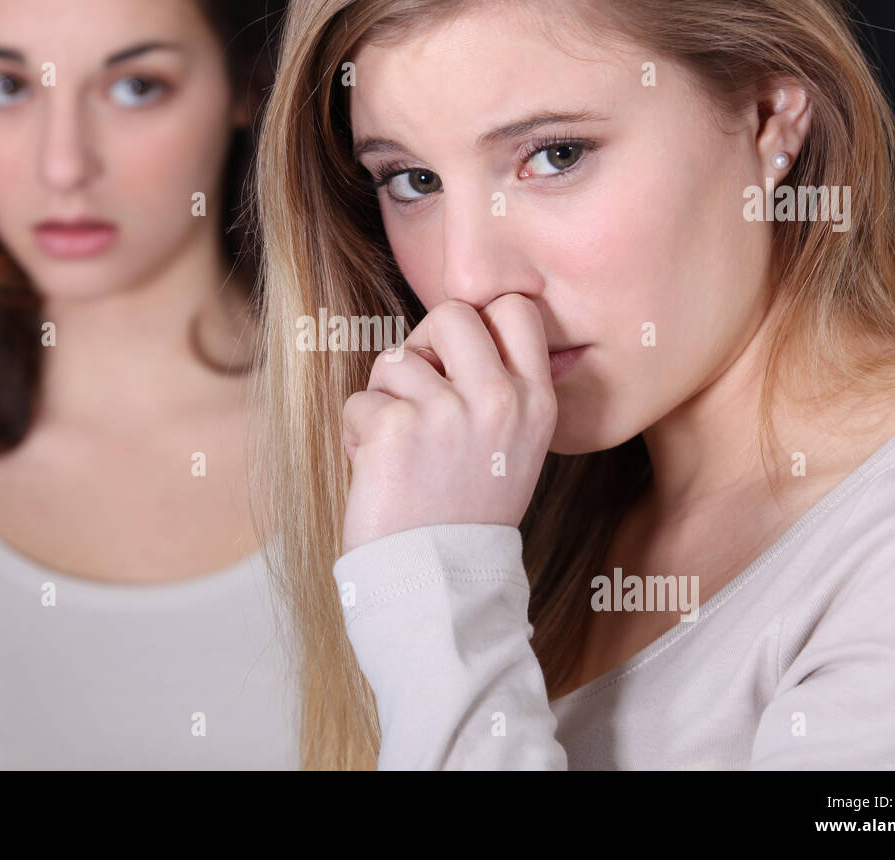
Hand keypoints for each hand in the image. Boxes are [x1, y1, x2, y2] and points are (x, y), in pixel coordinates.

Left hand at [340, 294, 557, 554]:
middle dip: (422, 346)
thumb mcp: (511, 447)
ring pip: (395, 360)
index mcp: (536, 403)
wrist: (438, 585)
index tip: (457, 359)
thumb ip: (494, 387)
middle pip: (451, 314)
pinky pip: (360, 401)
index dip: (477, 323)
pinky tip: (379, 473)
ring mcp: (447, 412)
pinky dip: (359, 434)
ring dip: (384, 399)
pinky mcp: (396, 427)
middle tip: (417, 394)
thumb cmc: (466, 514)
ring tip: (399, 450)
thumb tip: (447, 332)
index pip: (515, 309)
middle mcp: (499, 400)